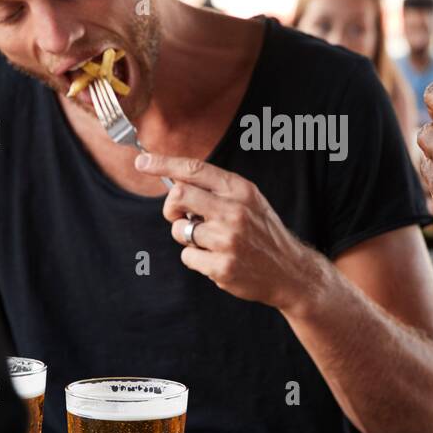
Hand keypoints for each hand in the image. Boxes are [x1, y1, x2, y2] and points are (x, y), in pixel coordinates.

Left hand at [134, 152, 316, 309]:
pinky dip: (196, 259)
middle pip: (178, 196)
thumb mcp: (249, 201)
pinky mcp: (221, 266)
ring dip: (187, 237)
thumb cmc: (263, 233)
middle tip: (180, 216)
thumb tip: (176, 179)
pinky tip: (217, 259)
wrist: (289, 271)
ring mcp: (228, 240)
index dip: (164, 163)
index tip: (143, 162)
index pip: (195, 169)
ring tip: (210, 242)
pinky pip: (187, 257)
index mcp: (241, 190)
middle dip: (171, 207)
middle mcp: (234, 211)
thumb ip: (217, 189)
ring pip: (180, 230)